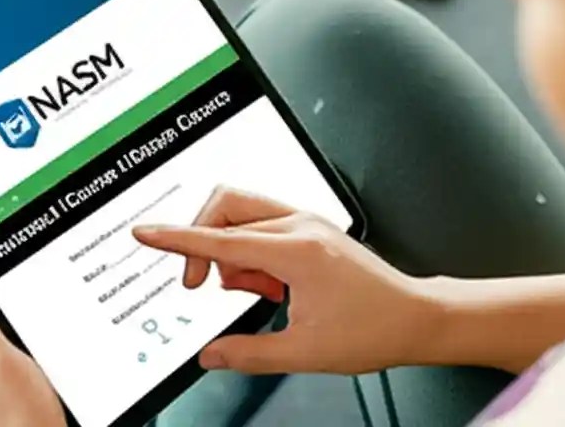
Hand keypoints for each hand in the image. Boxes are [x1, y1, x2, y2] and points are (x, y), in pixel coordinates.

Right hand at [133, 186, 438, 374]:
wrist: (419, 317)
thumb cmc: (375, 328)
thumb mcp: (305, 352)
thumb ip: (249, 353)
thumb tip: (211, 355)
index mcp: (295, 252)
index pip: (219, 240)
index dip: (176, 239)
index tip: (146, 233)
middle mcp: (299, 226)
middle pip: (224, 209)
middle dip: (202, 242)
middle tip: (203, 283)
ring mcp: (305, 223)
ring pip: (241, 214)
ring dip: (230, 249)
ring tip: (253, 289)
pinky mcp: (308, 228)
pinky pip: (260, 224)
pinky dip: (250, 251)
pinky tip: (269, 283)